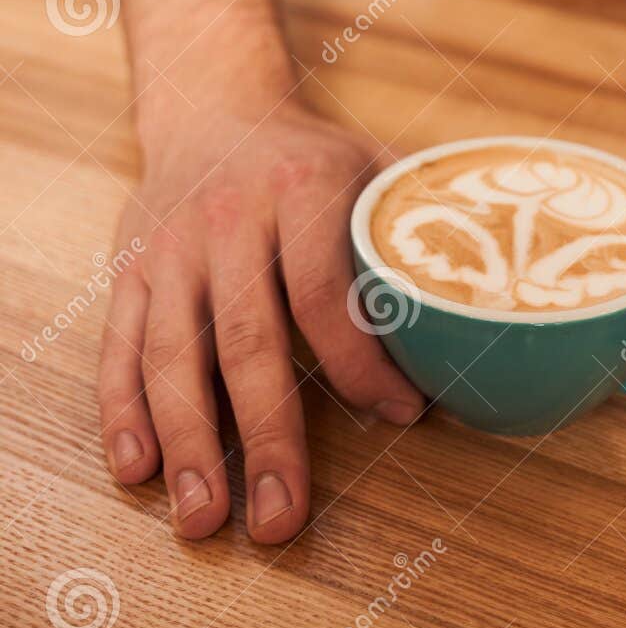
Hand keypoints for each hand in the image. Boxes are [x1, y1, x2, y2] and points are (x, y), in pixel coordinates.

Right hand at [99, 100, 423, 543]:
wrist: (212, 106)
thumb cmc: (312, 157)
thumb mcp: (375, 167)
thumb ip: (426, 228)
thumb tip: (503, 303)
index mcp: (300, 190)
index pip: (326, 295)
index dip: (364, 365)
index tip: (405, 415)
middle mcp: (227, 219)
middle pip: (245, 342)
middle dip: (264, 439)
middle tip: (278, 521)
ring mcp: (169, 249)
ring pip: (170, 356)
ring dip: (187, 445)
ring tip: (202, 520)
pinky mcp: (128, 271)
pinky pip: (119, 348)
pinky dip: (124, 413)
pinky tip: (139, 473)